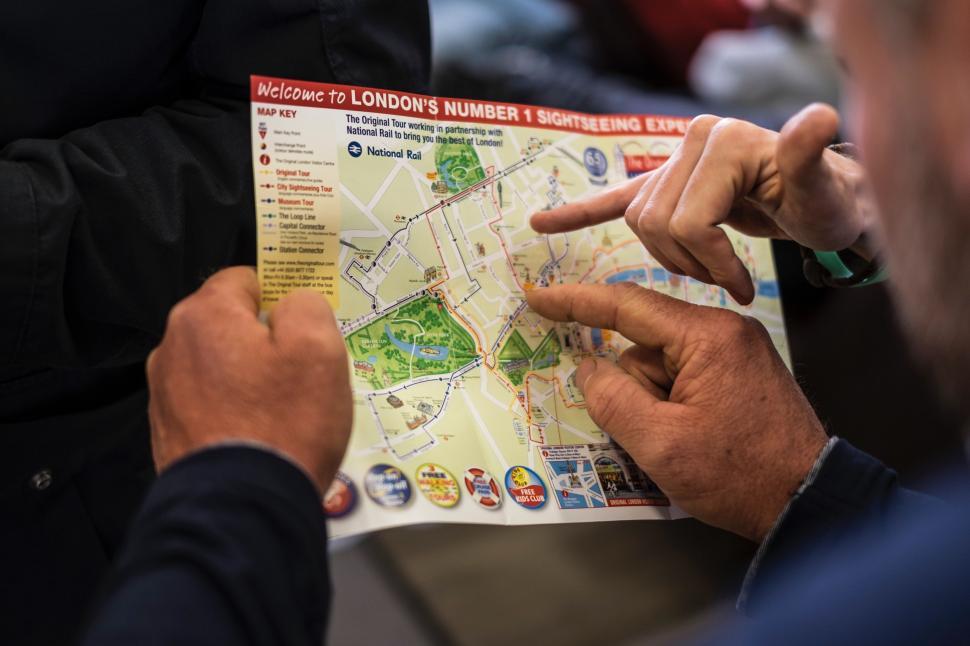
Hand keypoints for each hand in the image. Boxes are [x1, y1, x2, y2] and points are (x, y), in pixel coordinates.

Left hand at [146, 267, 352, 493]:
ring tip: (282, 412)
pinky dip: (232, 411)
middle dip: (264, 340)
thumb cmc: (286, 420)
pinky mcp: (166, 433)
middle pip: (229, 325)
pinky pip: (208, 404)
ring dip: (247, 378)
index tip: (305, 327)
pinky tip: (258, 436)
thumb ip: (307, 307)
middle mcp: (171, 347)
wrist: (243, 508)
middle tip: (301, 373)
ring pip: (219, 366)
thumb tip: (292, 304)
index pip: (245, 279)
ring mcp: (163, 393)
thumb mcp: (319, 349)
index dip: (280, 296)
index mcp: (204, 316)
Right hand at [527, 283, 827, 540]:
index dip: (575, 301)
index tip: (538, 297)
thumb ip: (613, 398)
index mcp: (707, 336)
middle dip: (636, 390)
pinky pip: (682, 376)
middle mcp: (724, 330)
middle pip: (643, 346)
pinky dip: (672, 406)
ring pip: (660, 366)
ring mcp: (735, 350)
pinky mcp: (739, 372)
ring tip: (688, 443)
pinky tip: (696, 438)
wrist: (809, 500)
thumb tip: (588, 367)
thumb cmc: (740, 475)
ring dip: (655, 404)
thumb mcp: (660, 443)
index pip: (627, 305)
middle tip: (662, 436)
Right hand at [531, 104, 874, 303]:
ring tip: (712, 268)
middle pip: (657, 224)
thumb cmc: (828, 207)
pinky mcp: (667, 181)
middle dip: (689, 263)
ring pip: (641, 225)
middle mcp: (693, 140)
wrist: (825, 203)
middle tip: (728, 280)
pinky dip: (579, 213)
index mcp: (721, 141)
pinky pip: (613, 200)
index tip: (740, 289)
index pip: (686, 220)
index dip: (710, 264)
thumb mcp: (825, 192)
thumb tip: (817, 118)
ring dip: (671, 258)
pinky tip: (540, 223)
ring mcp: (676, 160)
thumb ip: (812, 157)